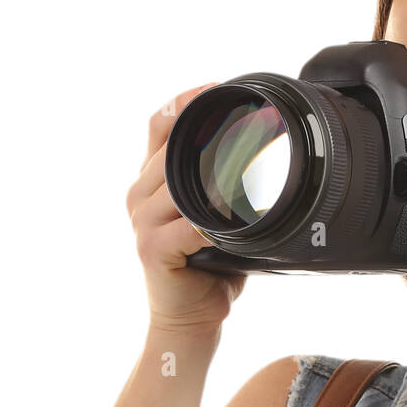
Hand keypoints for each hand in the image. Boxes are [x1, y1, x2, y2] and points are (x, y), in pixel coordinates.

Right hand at [126, 85, 246, 332]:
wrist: (190, 319)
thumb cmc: (208, 269)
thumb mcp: (215, 218)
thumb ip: (224, 187)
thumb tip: (266, 158)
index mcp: (151, 181)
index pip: (159, 125)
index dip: (185, 101)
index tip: (219, 86)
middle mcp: (140, 195)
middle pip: (171, 148)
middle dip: (210, 136)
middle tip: (252, 127)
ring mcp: (142, 221)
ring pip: (178, 183)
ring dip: (215, 177)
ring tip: (248, 171)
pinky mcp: (152, 248)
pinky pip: (186, 225)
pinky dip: (212, 221)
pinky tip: (232, 220)